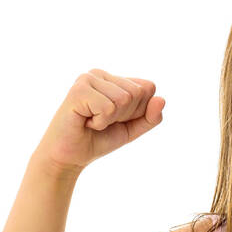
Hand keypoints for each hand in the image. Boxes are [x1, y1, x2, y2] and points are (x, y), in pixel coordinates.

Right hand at [34, 68, 165, 171]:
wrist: (70, 156)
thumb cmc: (99, 139)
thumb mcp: (132, 129)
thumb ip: (151, 117)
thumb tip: (161, 99)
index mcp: (114, 79)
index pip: (148, 87)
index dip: (137, 111)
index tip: (116, 119)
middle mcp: (100, 74)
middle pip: (137, 92)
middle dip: (124, 115)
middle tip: (101, 121)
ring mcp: (88, 79)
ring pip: (124, 99)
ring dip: (110, 119)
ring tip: (92, 121)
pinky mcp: (78, 90)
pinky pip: (108, 107)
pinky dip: (100, 122)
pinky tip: (85, 122)